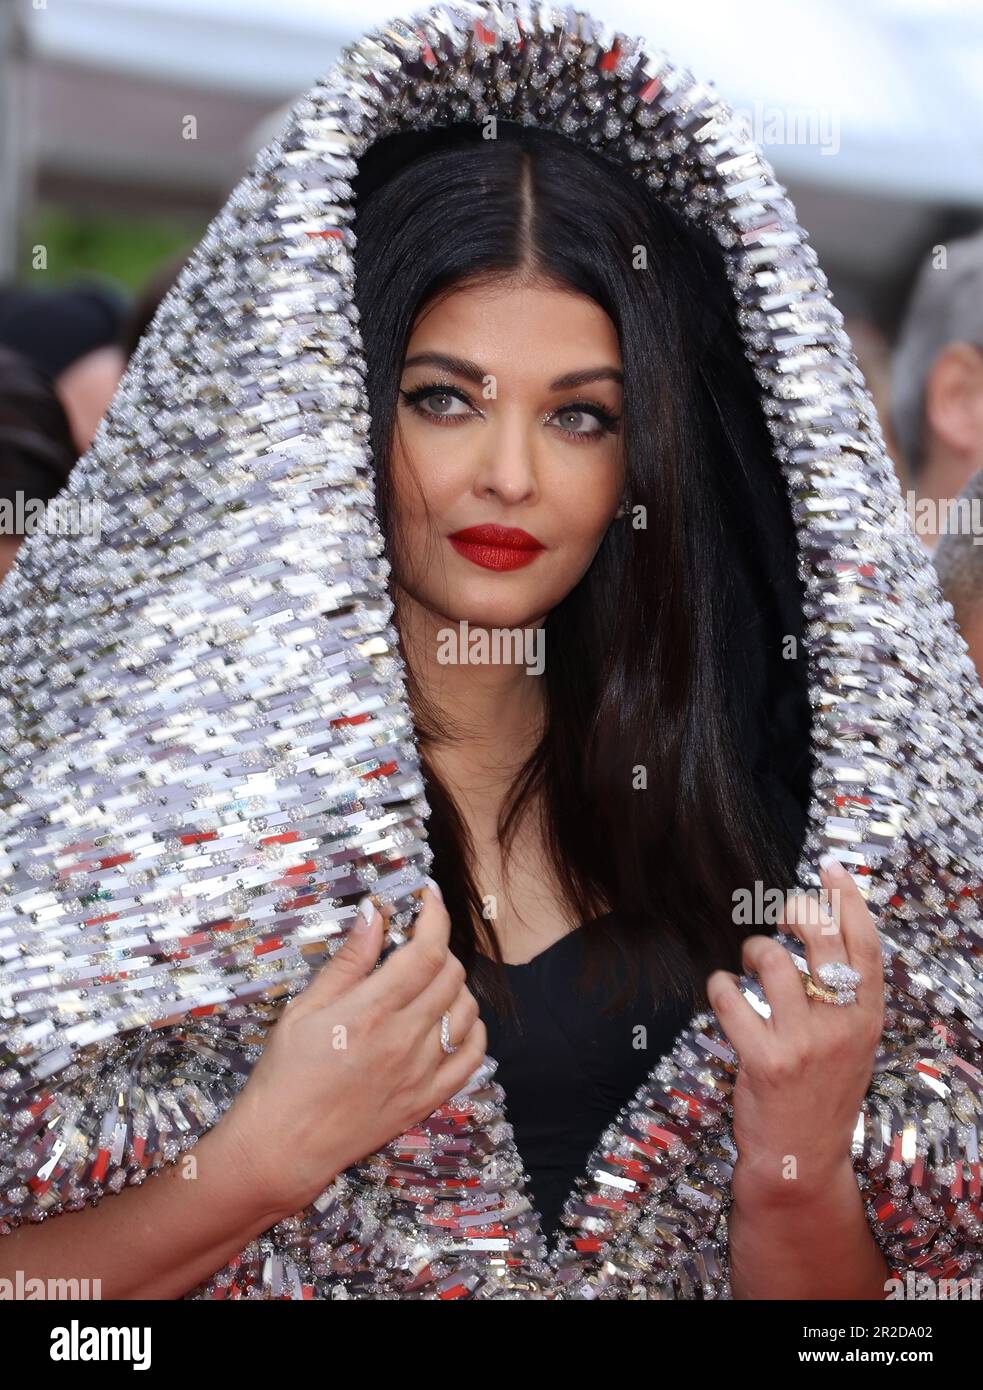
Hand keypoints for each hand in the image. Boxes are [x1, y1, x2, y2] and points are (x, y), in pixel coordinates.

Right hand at [219, 885, 486, 1218]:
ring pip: (467, 1010)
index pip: (427, 950)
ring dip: (453, 986)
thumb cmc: (286, 1074)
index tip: (428, 896)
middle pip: (451, 974)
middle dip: (437, 947)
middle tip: (413, 945)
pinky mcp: (428, 1099)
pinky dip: (471, 1029)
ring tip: (425, 983)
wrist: (284, 1146)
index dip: (435, 915)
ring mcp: (422, 1072)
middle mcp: (405, 1040)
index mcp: (372, 1012)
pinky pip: (473, 1055)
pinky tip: (448, 1021)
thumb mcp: (305, 1008)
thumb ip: (348, 960)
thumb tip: (373, 913)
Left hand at [706, 859, 884, 1204]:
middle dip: (796, 910)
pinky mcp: (765, 1061)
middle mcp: (841, 1027)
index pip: (865, 945)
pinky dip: (719, 986)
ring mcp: (804, 1044)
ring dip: (752, 950)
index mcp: (866, 1018)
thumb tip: (822, 931)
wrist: (801, 1161)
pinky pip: (731, 998)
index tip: (830, 869)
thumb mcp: (849, 1044)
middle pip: (822, 940)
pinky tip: (722, 993)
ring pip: (772, 961)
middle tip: (777, 910)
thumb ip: (842, 996)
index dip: (848, 900)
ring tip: (748, 965)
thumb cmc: (820, 1093)